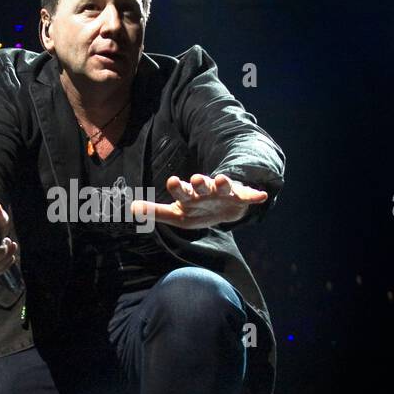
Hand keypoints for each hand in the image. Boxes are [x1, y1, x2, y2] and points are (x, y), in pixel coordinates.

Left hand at [130, 173, 268, 228]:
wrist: (225, 209)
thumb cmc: (197, 209)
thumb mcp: (177, 214)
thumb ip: (156, 212)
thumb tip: (132, 209)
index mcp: (190, 195)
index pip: (182, 190)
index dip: (178, 187)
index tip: (172, 180)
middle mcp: (206, 190)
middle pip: (202, 184)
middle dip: (199, 182)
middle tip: (196, 178)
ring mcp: (224, 193)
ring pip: (223, 185)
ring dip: (223, 182)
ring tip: (223, 179)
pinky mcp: (241, 197)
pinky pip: (249, 195)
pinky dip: (255, 195)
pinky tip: (261, 195)